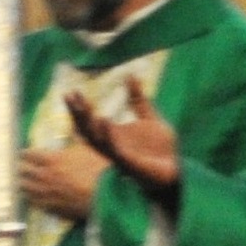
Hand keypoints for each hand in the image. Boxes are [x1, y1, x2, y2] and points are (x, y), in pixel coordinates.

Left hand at [16, 142, 110, 217]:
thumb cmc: (98, 169)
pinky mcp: (52, 208)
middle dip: (21, 168)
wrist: (106, 196)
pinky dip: (31, 199)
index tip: (22, 154)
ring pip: (26, 189)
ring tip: (21, 183)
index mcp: (52, 159)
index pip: (30, 155)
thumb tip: (73, 130)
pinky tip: (31, 198)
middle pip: (24, 172)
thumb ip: (77, 139)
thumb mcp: (87, 149)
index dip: (25, 154)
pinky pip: (35, 203)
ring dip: (23, 184)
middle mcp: (45, 176)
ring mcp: (47, 193)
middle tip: (20, 168)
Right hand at [60, 78, 179, 196]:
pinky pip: (114, 149)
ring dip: (88, 124)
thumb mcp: (150, 118)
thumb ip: (138, 99)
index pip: (90, 120)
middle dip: (77, 113)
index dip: (80, 107)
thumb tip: (131, 74)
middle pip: (86, 130)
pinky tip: (105, 120)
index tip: (73, 91)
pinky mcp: (129, 164)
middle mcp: (111, 145)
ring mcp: (118, 155)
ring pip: (95, 140)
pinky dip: (108, 135)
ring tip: (83, 106)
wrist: (176, 171)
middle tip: (69, 96)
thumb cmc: (161, 150)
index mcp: (113, 135)